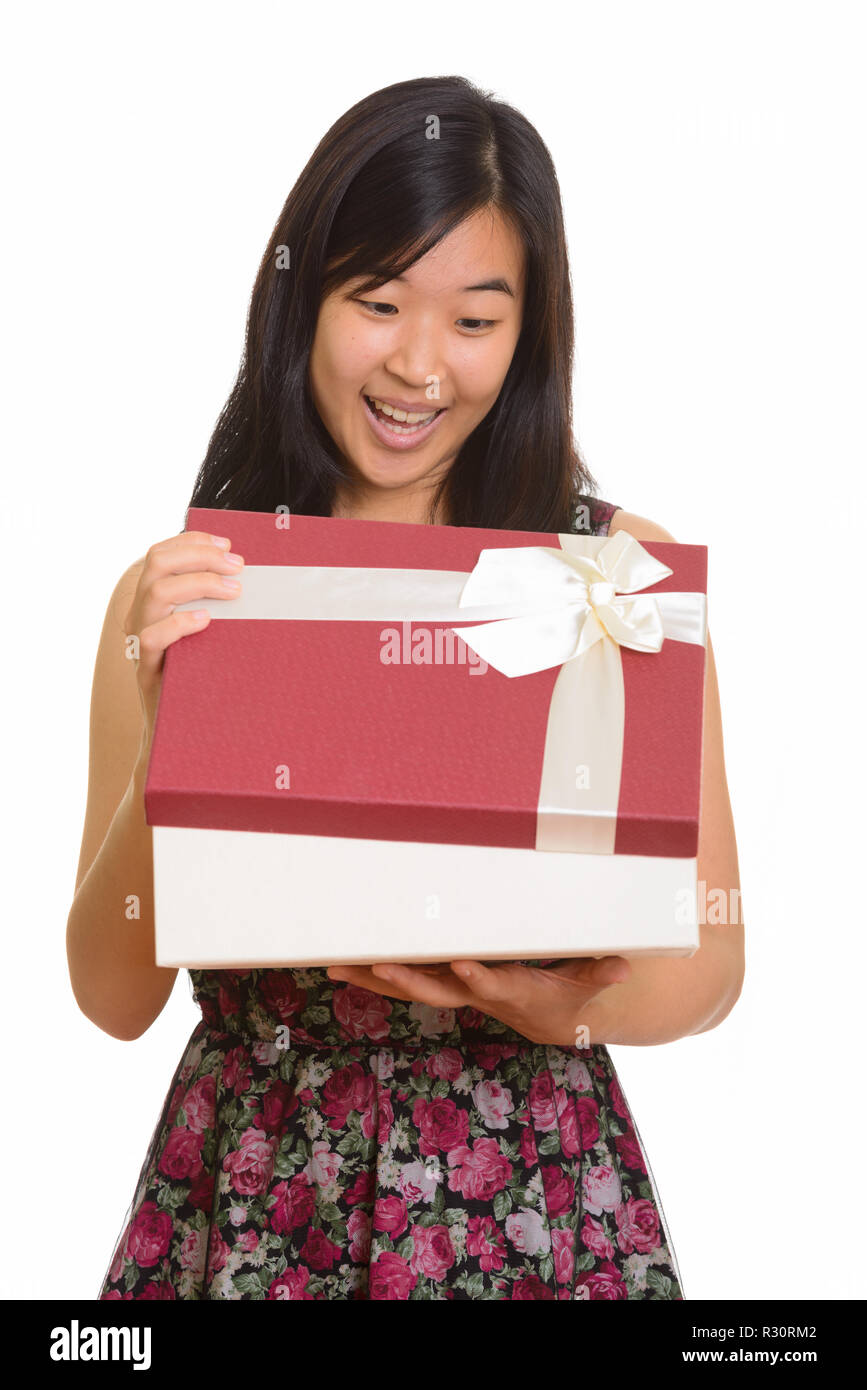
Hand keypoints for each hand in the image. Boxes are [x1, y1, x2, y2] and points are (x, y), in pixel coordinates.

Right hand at [124, 530, 244, 748]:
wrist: (182, 728)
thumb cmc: (204, 673)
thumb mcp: (212, 632)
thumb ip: (220, 605)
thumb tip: (255, 578)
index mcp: (153, 599)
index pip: (162, 553)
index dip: (193, 541)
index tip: (229, 543)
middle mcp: (141, 614)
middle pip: (157, 563)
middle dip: (201, 555)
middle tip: (239, 566)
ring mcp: (140, 640)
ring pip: (155, 592)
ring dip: (199, 583)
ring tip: (234, 592)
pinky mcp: (147, 669)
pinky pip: (152, 638)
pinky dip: (180, 623)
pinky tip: (206, 621)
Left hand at [325, 956, 631, 1046]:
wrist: (550, 1020)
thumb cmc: (567, 992)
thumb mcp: (586, 984)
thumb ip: (600, 972)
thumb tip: (624, 967)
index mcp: (509, 991)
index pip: (491, 984)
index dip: (477, 976)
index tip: (461, 963)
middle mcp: (474, 994)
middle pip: (436, 989)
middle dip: (408, 978)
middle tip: (380, 964)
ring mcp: (455, 993)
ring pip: (408, 986)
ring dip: (372, 977)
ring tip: (335, 964)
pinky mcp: (443, 986)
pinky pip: (401, 981)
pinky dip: (370, 974)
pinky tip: (338, 965)